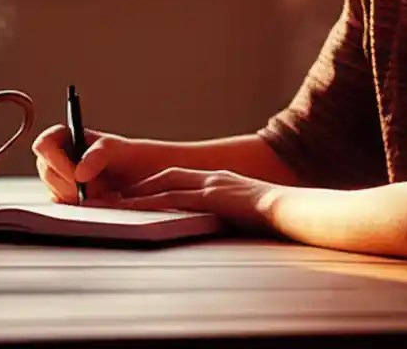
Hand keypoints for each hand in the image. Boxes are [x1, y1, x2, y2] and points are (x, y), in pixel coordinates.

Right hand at [30, 125, 150, 203]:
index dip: (54, 159)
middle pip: (46, 172)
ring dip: (78, 194)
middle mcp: (57, 156)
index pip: (44, 144)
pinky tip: (97, 198)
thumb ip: (97, 155)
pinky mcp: (65, 195)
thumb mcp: (113, 148)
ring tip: (102, 189)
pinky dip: (79, 204)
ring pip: (54, 190)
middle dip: (71, 183)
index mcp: (64, 136)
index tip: (74, 174)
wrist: (135, 175)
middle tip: (95, 186)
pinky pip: (62, 204)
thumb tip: (79, 174)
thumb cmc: (122, 154)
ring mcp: (59, 177)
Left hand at [100, 168, 281, 232]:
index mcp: (221, 181)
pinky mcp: (210, 197)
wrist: (292, 209)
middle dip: (141, 186)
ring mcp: (211, 185)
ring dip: (138, 194)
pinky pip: (173, 199)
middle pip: (167, 176)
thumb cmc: (276, 217)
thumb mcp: (247, 214)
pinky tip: (133, 209)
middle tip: (116, 196)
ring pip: (164, 185)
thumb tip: (223, 230)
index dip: (156, 185)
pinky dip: (150, 203)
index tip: (136, 194)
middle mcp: (212, 178)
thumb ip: (231, 216)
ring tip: (114, 203)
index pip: (181, 178)